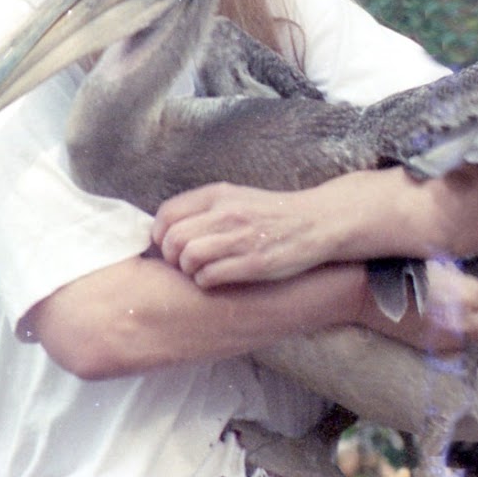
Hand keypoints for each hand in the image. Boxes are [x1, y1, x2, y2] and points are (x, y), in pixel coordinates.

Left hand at [152, 182, 336, 286]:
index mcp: (219, 194)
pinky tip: (217, 279)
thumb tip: (167, 229)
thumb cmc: (272, 214)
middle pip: (173, 239)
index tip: (167, 245)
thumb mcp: (237, 197)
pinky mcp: (253, 263)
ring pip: (188, 258)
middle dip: (172, 256)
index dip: (160, 235)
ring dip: (189, 270)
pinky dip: (206, 282)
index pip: (167, 214)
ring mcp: (240, 238)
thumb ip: (204, 208)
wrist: (317, 222)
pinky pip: (209, 277)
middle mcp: (227, 213)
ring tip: (201, 271)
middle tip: (183, 263)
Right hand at [358, 260, 477, 355]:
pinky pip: (461, 342)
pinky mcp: (430, 344)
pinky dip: (470, 331)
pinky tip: (465, 319)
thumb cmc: (399, 265)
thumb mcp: (438, 261)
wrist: (363, 292)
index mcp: (462, 295)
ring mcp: (444, 336)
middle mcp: (458, 321)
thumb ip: (465, 275)